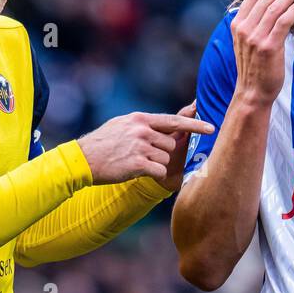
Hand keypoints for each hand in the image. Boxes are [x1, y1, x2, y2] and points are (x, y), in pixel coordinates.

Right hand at [78, 110, 212, 184]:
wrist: (82, 160)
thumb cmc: (102, 144)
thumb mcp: (122, 125)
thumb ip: (144, 124)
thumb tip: (164, 124)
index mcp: (141, 119)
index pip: (174, 120)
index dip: (194, 125)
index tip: (211, 127)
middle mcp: (142, 130)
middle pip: (170, 143)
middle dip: (161, 152)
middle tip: (141, 155)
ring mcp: (140, 146)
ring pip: (165, 158)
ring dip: (154, 163)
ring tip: (133, 161)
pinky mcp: (138, 163)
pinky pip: (158, 170)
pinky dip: (151, 173)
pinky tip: (135, 170)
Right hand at [231, 0, 293, 105]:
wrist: (252, 92)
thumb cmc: (254, 66)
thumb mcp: (247, 41)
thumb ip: (253, 23)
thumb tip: (270, 4)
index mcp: (237, 24)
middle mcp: (244, 29)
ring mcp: (255, 38)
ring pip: (275, 7)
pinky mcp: (269, 46)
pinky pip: (283, 22)